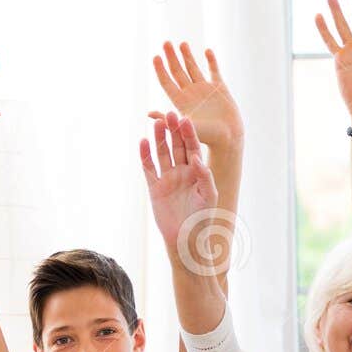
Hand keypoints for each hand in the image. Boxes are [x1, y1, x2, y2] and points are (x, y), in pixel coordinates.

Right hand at [140, 113, 218, 252]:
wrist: (185, 238)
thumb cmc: (202, 219)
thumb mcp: (208, 196)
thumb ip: (204, 177)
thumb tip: (196, 158)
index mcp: (197, 173)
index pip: (193, 148)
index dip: (189, 134)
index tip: (186, 119)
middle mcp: (182, 172)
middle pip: (177, 146)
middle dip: (173, 130)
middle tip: (170, 113)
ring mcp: (167, 178)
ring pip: (162, 153)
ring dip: (159, 138)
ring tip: (156, 122)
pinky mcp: (154, 187)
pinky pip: (148, 168)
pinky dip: (145, 155)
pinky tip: (143, 141)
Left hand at [149, 42, 241, 149]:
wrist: (228, 138)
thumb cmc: (207, 137)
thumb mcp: (185, 127)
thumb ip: (168, 119)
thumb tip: (148, 113)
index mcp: (181, 101)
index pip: (166, 81)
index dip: (160, 69)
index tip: (155, 57)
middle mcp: (191, 93)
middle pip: (178, 71)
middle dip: (171, 57)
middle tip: (166, 43)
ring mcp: (205, 89)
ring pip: (193, 68)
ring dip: (187, 56)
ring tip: (182, 43)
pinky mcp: (219, 89)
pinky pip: (214, 71)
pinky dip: (211, 61)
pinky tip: (207, 51)